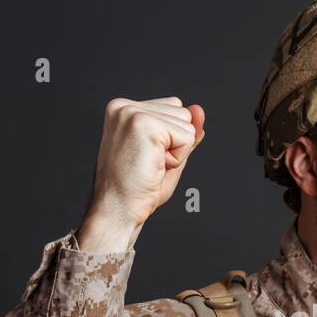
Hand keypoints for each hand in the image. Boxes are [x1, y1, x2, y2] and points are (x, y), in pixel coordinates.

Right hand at [77, 97, 204, 251]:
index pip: (174, 107)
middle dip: (175, 144)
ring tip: (149, 166)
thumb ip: (183, 131)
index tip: (145, 158)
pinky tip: (154, 167)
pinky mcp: (144, 124)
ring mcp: (132, 113)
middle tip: (147, 165)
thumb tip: (199, 109)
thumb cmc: (137, 189)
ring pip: (187, 124)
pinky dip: (178, 158)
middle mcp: (124, 106)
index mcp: (123, 109)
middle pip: (182, 112)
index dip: (171, 139)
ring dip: (176, 152)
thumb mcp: (167, 154)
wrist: (118, 210)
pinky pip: (187, 137)